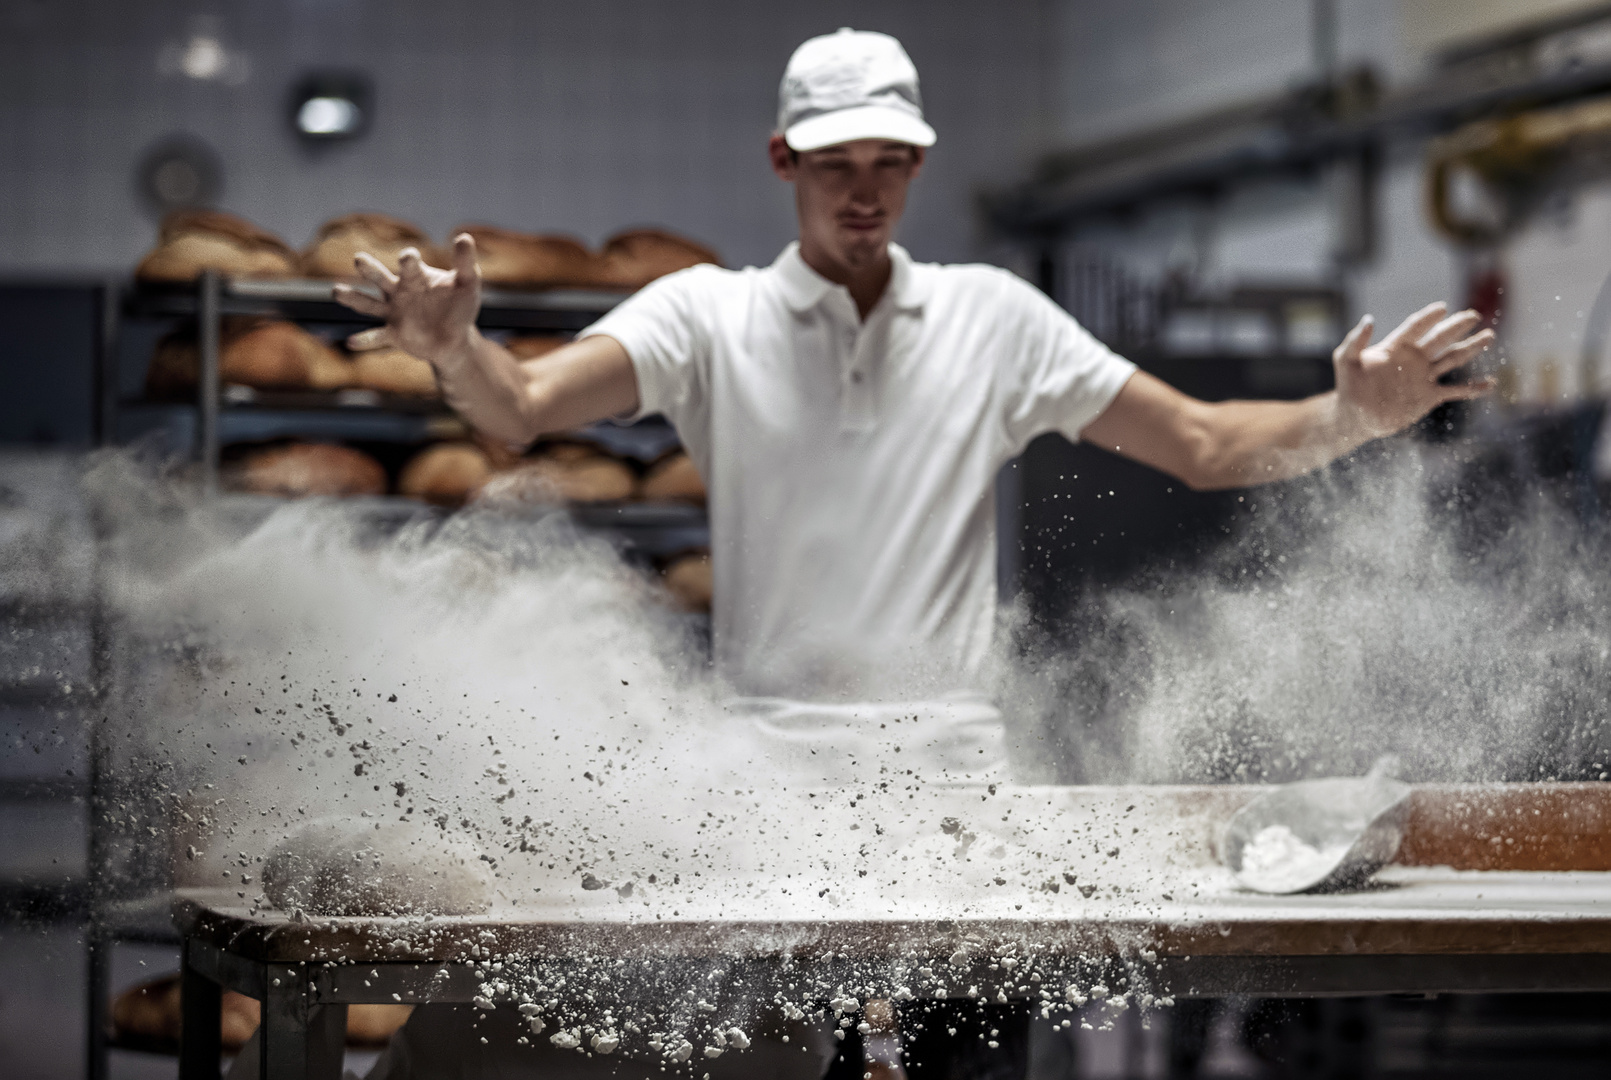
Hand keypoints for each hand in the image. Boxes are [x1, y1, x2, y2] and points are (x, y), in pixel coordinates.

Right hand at [333, 233, 482, 364]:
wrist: (455, 339)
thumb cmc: (459, 306)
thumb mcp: (467, 284)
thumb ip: (465, 263)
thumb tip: (464, 237)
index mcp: (415, 277)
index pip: (409, 264)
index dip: (408, 260)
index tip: (409, 257)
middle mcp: (399, 292)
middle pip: (380, 278)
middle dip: (370, 269)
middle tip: (359, 260)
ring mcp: (393, 313)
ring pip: (368, 304)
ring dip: (353, 298)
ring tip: (337, 291)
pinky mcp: (394, 335)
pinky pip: (376, 338)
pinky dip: (364, 341)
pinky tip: (350, 342)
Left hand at [1332, 302, 1495, 439]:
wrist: (1355, 416)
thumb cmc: (1348, 386)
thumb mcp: (1346, 361)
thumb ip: (1355, 341)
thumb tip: (1368, 319)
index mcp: (1395, 347)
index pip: (1415, 328)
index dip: (1427, 318)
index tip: (1441, 308)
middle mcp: (1414, 359)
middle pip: (1439, 339)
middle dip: (1456, 327)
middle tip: (1473, 315)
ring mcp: (1423, 377)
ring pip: (1452, 359)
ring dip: (1470, 348)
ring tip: (1489, 336)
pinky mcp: (1429, 397)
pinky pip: (1455, 391)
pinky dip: (1472, 389)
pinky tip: (1490, 384)